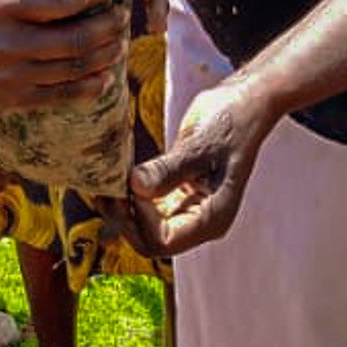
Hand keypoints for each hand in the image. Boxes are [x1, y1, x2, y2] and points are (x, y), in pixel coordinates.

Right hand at [0, 0, 128, 115]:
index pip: (59, 0)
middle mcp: (2, 45)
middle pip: (74, 39)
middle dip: (108, 25)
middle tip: (123, 13)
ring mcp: (8, 76)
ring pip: (73, 69)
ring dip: (106, 54)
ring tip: (120, 39)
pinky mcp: (12, 99)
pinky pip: (62, 96)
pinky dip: (90, 85)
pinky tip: (106, 71)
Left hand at [124, 77, 274, 256]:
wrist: (241, 105)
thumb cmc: (229, 123)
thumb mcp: (199, 145)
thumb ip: (168, 170)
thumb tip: (136, 186)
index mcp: (212, 218)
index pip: (165, 240)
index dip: (141, 218)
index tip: (134, 184)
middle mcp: (199, 221)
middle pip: (151, 241)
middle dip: (125, 220)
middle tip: (108, 191)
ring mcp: (186, 209)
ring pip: (143, 227)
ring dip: (121, 211)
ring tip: (105, 184)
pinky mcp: (175, 194)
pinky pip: (145, 207)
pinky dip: (127, 197)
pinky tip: (113, 178)